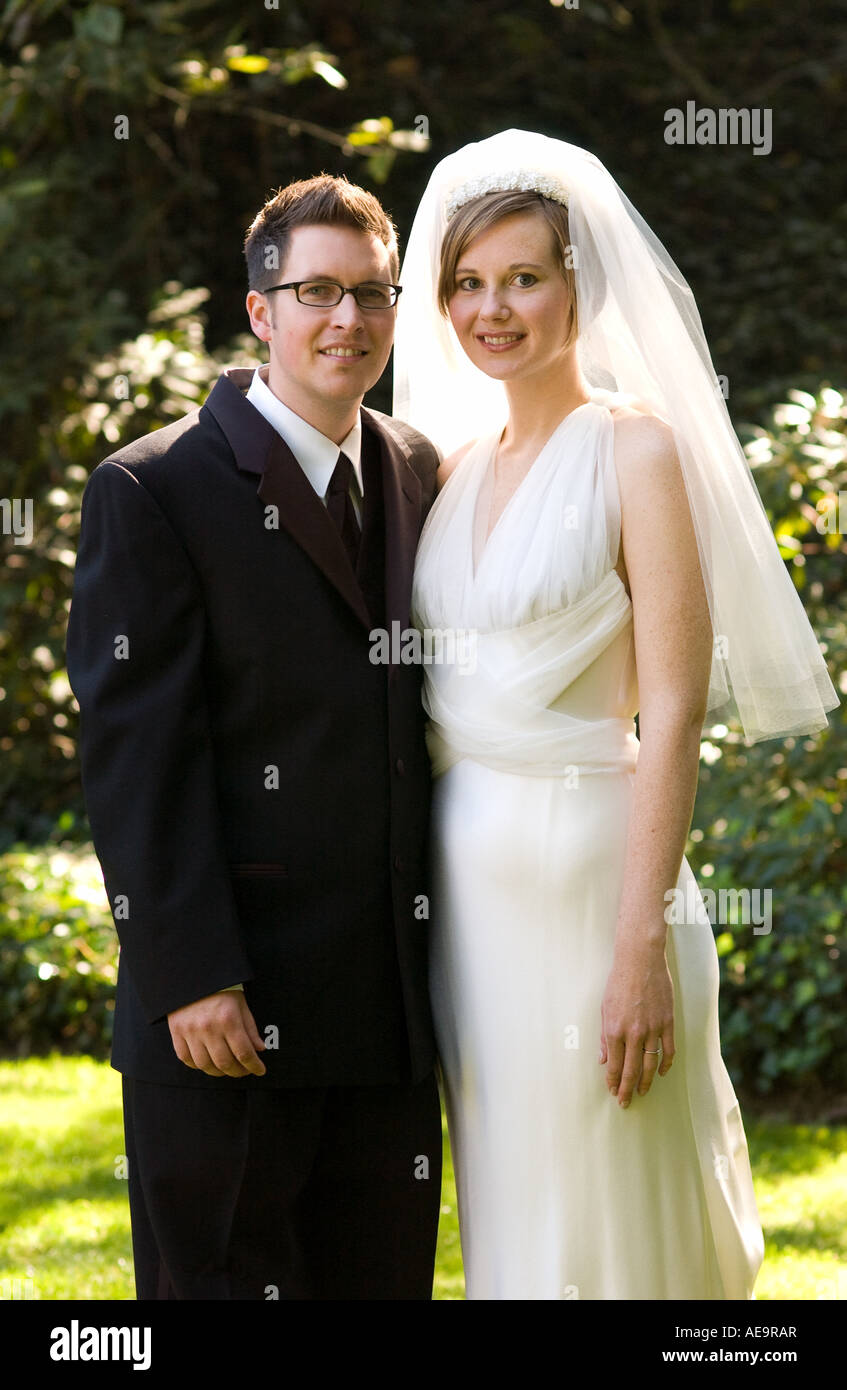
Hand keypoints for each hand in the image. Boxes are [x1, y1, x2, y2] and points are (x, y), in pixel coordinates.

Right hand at [167, 991, 266, 1077]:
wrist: (193, 975)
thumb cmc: (221, 989)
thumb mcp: (241, 1004)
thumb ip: (250, 1028)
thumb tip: (259, 1049)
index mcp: (228, 1019)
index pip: (244, 1053)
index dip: (254, 1066)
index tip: (260, 1071)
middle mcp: (209, 1027)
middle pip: (225, 1063)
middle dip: (238, 1072)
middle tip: (244, 1071)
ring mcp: (190, 1031)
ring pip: (205, 1065)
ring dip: (219, 1072)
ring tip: (227, 1068)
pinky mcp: (176, 1032)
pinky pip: (186, 1058)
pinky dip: (198, 1065)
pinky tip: (207, 1062)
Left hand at [599, 942, 674, 1106]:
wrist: (640, 960)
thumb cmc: (618, 981)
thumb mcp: (604, 1008)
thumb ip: (604, 1036)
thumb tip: (602, 1058)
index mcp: (614, 1030)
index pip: (614, 1065)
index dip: (613, 1081)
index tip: (612, 1091)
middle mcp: (634, 1033)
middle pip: (631, 1070)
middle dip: (627, 1089)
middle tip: (626, 1102)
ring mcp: (653, 1029)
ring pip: (650, 1064)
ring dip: (645, 1081)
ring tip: (642, 1092)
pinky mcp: (667, 1022)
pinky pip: (668, 1050)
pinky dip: (666, 1064)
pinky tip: (661, 1072)